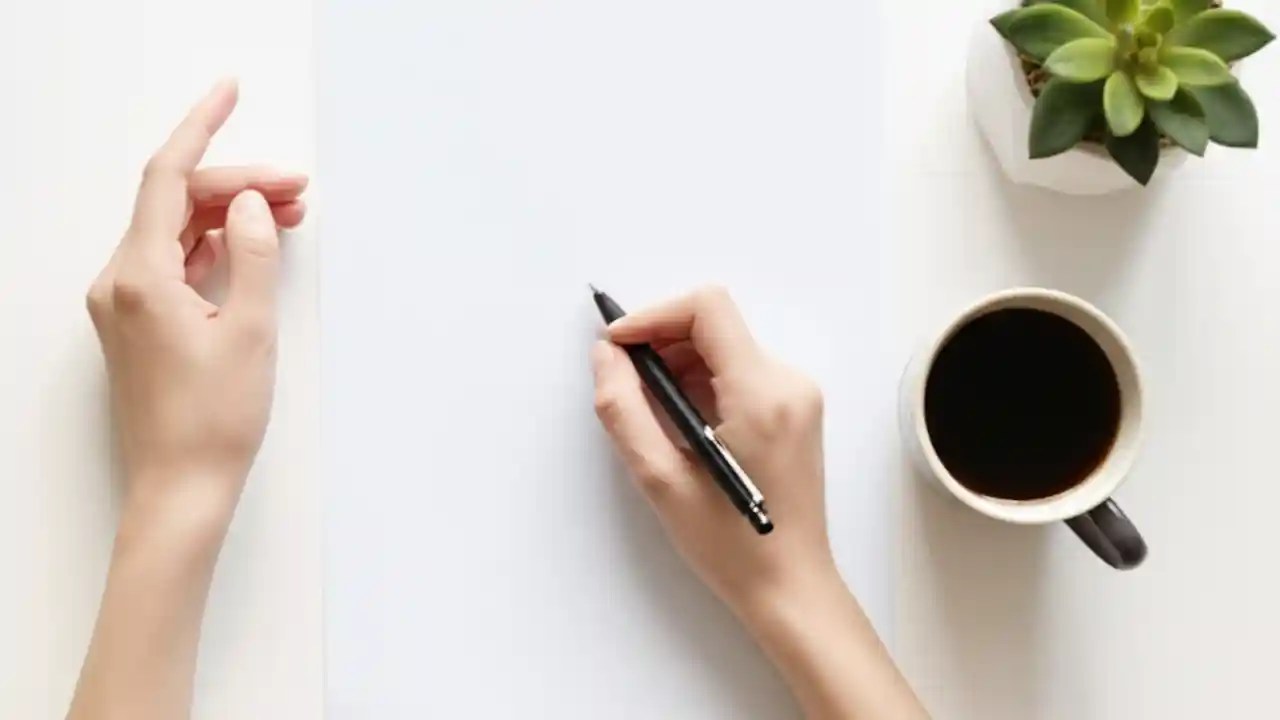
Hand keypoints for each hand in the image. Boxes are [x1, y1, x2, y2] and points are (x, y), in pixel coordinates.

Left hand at [85, 79, 306, 517]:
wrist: (179, 491)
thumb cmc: (214, 421)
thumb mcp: (251, 331)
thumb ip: (254, 255)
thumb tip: (248, 204)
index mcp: (139, 277)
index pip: (167, 177)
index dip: (203, 128)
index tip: (229, 92)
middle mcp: (120, 283)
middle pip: (175, 203)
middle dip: (235, 184)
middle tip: (298, 188)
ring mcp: (125, 305)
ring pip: (176, 232)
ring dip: (228, 214)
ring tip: (289, 212)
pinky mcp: (139, 325)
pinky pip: (173, 263)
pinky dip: (213, 247)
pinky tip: (251, 245)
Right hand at [591, 287, 927, 718]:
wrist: (790, 586)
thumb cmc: (729, 545)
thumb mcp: (660, 478)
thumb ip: (624, 408)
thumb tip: (606, 356)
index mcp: (761, 393)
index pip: (708, 308)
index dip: (654, 316)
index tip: (617, 347)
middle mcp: (788, 382)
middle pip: (715, 325)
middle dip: (661, 343)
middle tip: (625, 384)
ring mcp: (797, 395)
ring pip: (724, 348)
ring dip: (679, 366)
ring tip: (652, 415)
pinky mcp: (795, 410)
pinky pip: (739, 372)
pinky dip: (702, 383)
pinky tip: (683, 426)